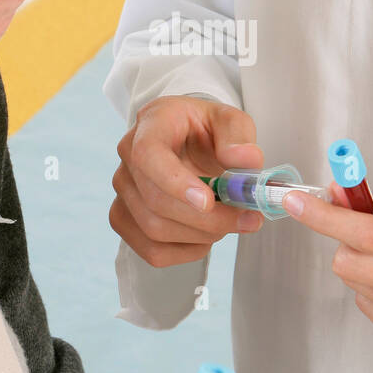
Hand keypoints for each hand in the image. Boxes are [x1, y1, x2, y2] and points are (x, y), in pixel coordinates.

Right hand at [110, 95, 264, 265]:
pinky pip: (152, 250)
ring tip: (229, 222)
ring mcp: (123, 189)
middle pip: (157, 202)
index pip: (148, 155)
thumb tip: (246, 160)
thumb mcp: (229, 121)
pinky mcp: (124, 218)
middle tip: (249, 219)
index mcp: (152, 123)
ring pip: (155, 230)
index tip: (208, 201)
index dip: (175, 183)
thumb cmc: (206, 131)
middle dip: (208, 219)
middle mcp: (128, 155)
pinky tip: (206, 236)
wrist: (189, 143)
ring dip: (202, 235)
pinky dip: (186, 251)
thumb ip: (239, 135)